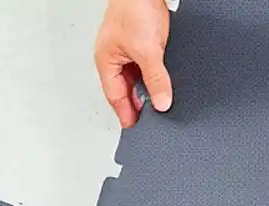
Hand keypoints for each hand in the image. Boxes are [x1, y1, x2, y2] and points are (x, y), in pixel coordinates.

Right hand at [94, 0, 172, 127]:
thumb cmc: (134, 7)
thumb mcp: (149, 50)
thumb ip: (156, 79)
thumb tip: (161, 102)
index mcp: (106, 61)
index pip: (115, 97)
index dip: (126, 115)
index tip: (136, 129)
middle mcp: (113, 57)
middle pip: (125, 89)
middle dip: (138, 104)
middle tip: (151, 120)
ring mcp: (125, 49)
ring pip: (135, 78)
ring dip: (146, 88)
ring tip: (159, 101)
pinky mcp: (138, 41)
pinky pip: (144, 66)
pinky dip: (152, 75)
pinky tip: (162, 79)